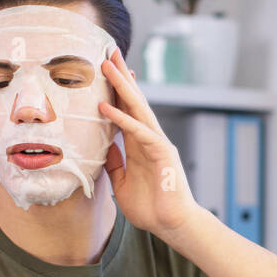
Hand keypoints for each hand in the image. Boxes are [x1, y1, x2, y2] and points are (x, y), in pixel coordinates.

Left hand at [99, 47, 199, 236]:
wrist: (172, 225)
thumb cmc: (151, 208)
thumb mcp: (122, 183)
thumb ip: (114, 164)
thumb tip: (103, 149)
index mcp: (139, 145)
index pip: (126, 110)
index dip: (115, 89)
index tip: (104, 68)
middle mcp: (149, 138)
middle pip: (133, 101)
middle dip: (120, 76)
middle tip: (107, 51)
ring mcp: (157, 143)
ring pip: (138, 108)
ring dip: (121, 86)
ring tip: (106, 65)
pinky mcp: (162, 153)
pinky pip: (138, 132)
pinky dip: (122, 118)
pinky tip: (106, 107)